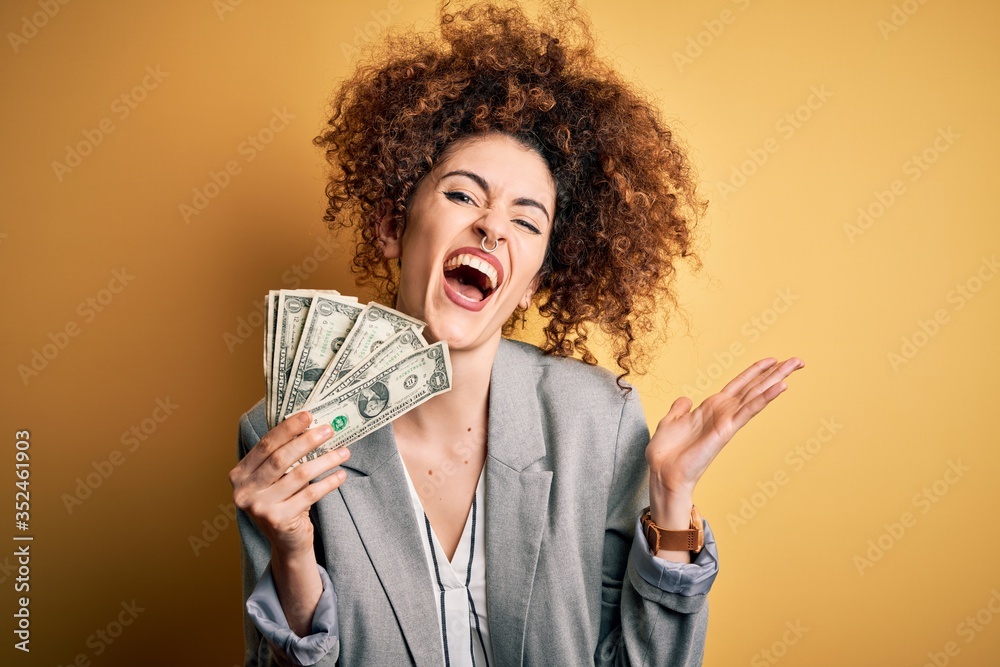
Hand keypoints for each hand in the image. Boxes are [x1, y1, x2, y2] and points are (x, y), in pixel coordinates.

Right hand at [229, 411, 350, 557]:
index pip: (265, 445)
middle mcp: (244, 491)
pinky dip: (329, 482)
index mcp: (239, 475)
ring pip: (299, 475)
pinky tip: (341, 475)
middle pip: (280, 458)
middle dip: (307, 440)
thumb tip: (310, 425)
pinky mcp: (278, 520)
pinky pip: (310, 494)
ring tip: (343, 452)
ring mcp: (259, 508)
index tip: (308, 415)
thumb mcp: (275, 479)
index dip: (287, 428)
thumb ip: (282, 457)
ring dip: (325, 460)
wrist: (287, 543)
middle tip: (329, 429)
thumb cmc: (284, 502)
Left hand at [646, 356, 804, 501]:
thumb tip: (686, 399)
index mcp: (711, 408)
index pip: (739, 385)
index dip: (755, 371)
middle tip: (798, 361)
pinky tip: (780, 387)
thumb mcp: (671, 421)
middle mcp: (723, 412)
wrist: (663, 472)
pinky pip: (749, 410)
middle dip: (776, 372)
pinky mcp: (727, 430)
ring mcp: (727, 421)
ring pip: (756, 395)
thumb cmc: (666, 452)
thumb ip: (680, 409)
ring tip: (795, 365)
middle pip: (754, 387)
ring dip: (776, 379)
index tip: (773, 359)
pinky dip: (765, 398)